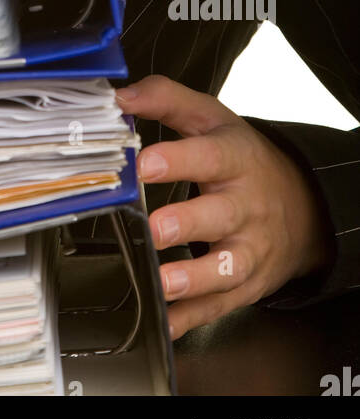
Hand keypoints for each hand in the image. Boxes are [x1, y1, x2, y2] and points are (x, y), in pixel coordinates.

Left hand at [114, 74, 335, 339]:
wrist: (300, 207)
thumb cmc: (239, 159)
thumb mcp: (210, 119)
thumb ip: (164, 99)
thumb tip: (118, 96)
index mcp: (234, 160)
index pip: (208, 157)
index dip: (177, 160)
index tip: (143, 164)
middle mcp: (244, 207)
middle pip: (219, 215)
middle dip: (186, 223)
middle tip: (155, 227)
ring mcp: (247, 250)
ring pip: (225, 268)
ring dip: (193, 279)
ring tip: (163, 281)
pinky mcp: (243, 287)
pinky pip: (216, 306)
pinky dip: (188, 319)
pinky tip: (163, 322)